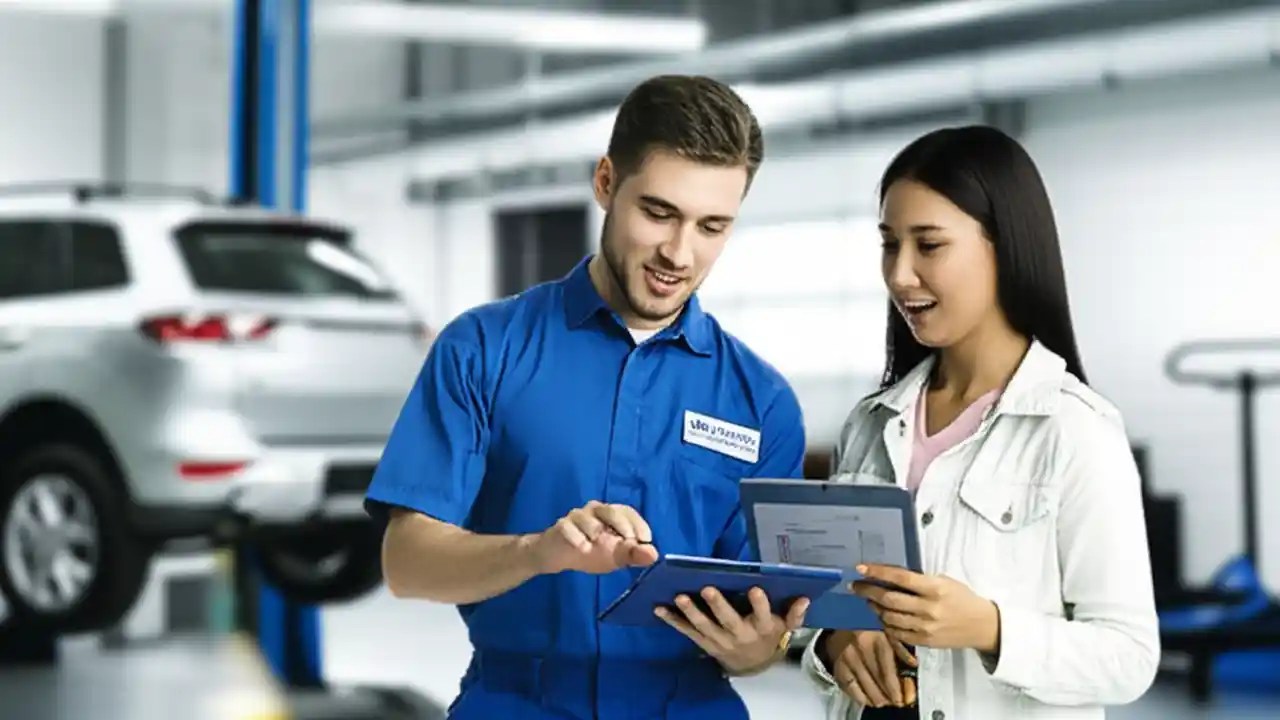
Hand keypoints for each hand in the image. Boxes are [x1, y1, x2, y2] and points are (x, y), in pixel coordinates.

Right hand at [530, 500, 658, 574]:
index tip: (646, 540)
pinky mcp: (561, 526)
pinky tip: (582, 548)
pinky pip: (567, 526)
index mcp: (611, 515)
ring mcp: (577, 517)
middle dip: (621, 525)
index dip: (638, 524)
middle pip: (610, 510)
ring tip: (597, 546)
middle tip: (628, 541)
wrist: (558, 556)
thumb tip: (654, 554)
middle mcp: (595, 511)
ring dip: (595, 530)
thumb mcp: (615, 557)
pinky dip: (576, 537)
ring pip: (587, 517)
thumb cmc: (591, 552)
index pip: (627, 512)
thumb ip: (633, 554)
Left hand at [655, 586, 808, 674]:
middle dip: (718, 606)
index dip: (760, 604)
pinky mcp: (705, 643)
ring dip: (691, 612)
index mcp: (763, 628)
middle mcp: (741, 635)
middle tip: (707, 589)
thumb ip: (794, 614)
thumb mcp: (785, 627)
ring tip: (680, 597)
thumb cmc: (769, 637)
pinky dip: (673, 621)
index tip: (755, 589)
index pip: (763, 615)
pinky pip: (687, 632)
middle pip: (729, 620)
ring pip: (705, 626)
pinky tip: (659, 608)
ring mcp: (720, 640)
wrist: (753, 666)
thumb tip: (804, 598)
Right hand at [825, 630, 916, 708]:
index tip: (902, 698)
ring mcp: (847, 658)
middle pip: (877, 681)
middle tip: (897, 701)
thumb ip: (901, 647)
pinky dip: (862, 698)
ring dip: (877, 699)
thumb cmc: (869, 627)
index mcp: (876, 638)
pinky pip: (851, 689)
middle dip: (889, 696)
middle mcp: (860, 648)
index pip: (887, 671)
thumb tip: (913, 664)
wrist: (842, 620)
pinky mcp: (838, 666)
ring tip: (885, 701)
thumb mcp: (888, 630)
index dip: (895, 688)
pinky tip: (870, 699)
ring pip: (865, 688)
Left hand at [851, 563, 999, 652]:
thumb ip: (919, 580)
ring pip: (889, 617)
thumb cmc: (962, 598)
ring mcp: (925, 627)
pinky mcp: (924, 641)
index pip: (900, 577)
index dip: (877, 572)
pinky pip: (896, 633)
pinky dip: (885, 624)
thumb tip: (889, 576)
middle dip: (867, 591)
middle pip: (889, 599)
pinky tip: (883, 616)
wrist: (982, 626)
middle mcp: (928, 608)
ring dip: (875, 608)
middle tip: (855, 586)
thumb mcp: (944, 581)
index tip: (860, 568)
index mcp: (934, 588)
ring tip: (869, 601)